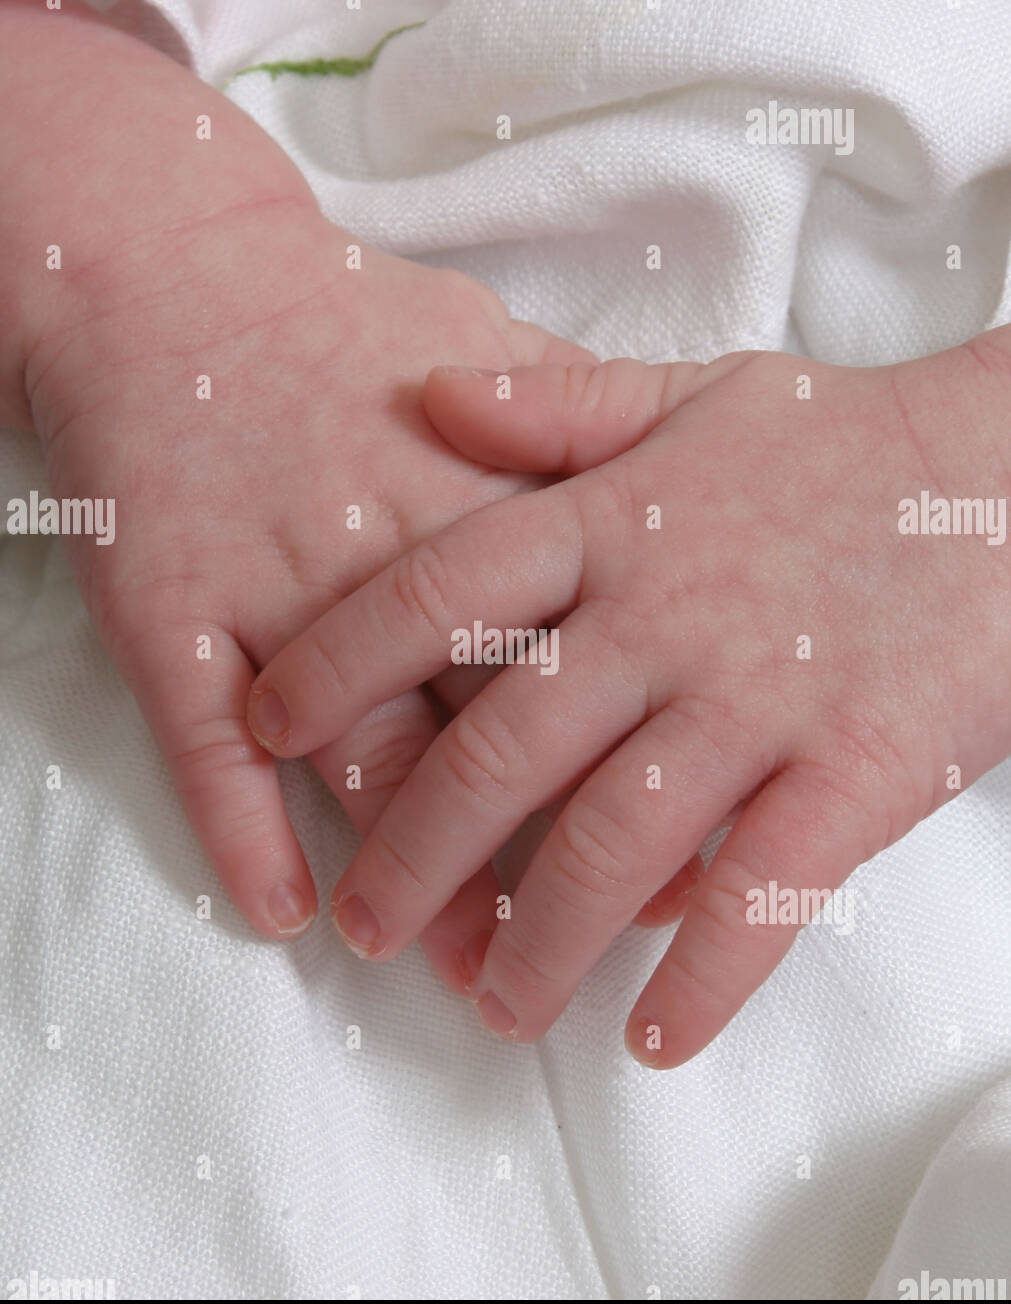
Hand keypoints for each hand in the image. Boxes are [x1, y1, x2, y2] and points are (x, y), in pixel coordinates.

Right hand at [15, 4, 594, 986]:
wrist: (177, 276)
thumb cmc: (347, 324)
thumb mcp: (493, 349)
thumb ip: (587, 441)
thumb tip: (682, 520)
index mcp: (485, 497)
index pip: (583, 656)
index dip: (637, 764)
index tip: (688, 846)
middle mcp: (390, 553)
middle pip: (487, 729)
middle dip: (542, 852)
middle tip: (590, 947)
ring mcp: (275, 589)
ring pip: (360, 759)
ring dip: (414, 875)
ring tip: (465, 968)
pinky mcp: (170, 612)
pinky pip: (202, 742)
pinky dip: (240, 831)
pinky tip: (281, 914)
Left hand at [249, 337, 1010, 1063]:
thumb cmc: (843, 446)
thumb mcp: (693, 395)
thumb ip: (556, 407)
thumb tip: (427, 396)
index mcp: (611, 522)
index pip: (434, 594)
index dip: (335, 666)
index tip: (265, 731)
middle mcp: (666, 615)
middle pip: (500, 750)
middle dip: (412, 849)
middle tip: (365, 924)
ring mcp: (761, 699)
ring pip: (613, 843)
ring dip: (538, 942)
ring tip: (493, 1007)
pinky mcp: (858, 771)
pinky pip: (763, 896)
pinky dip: (704, 980)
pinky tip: (654, 1039)